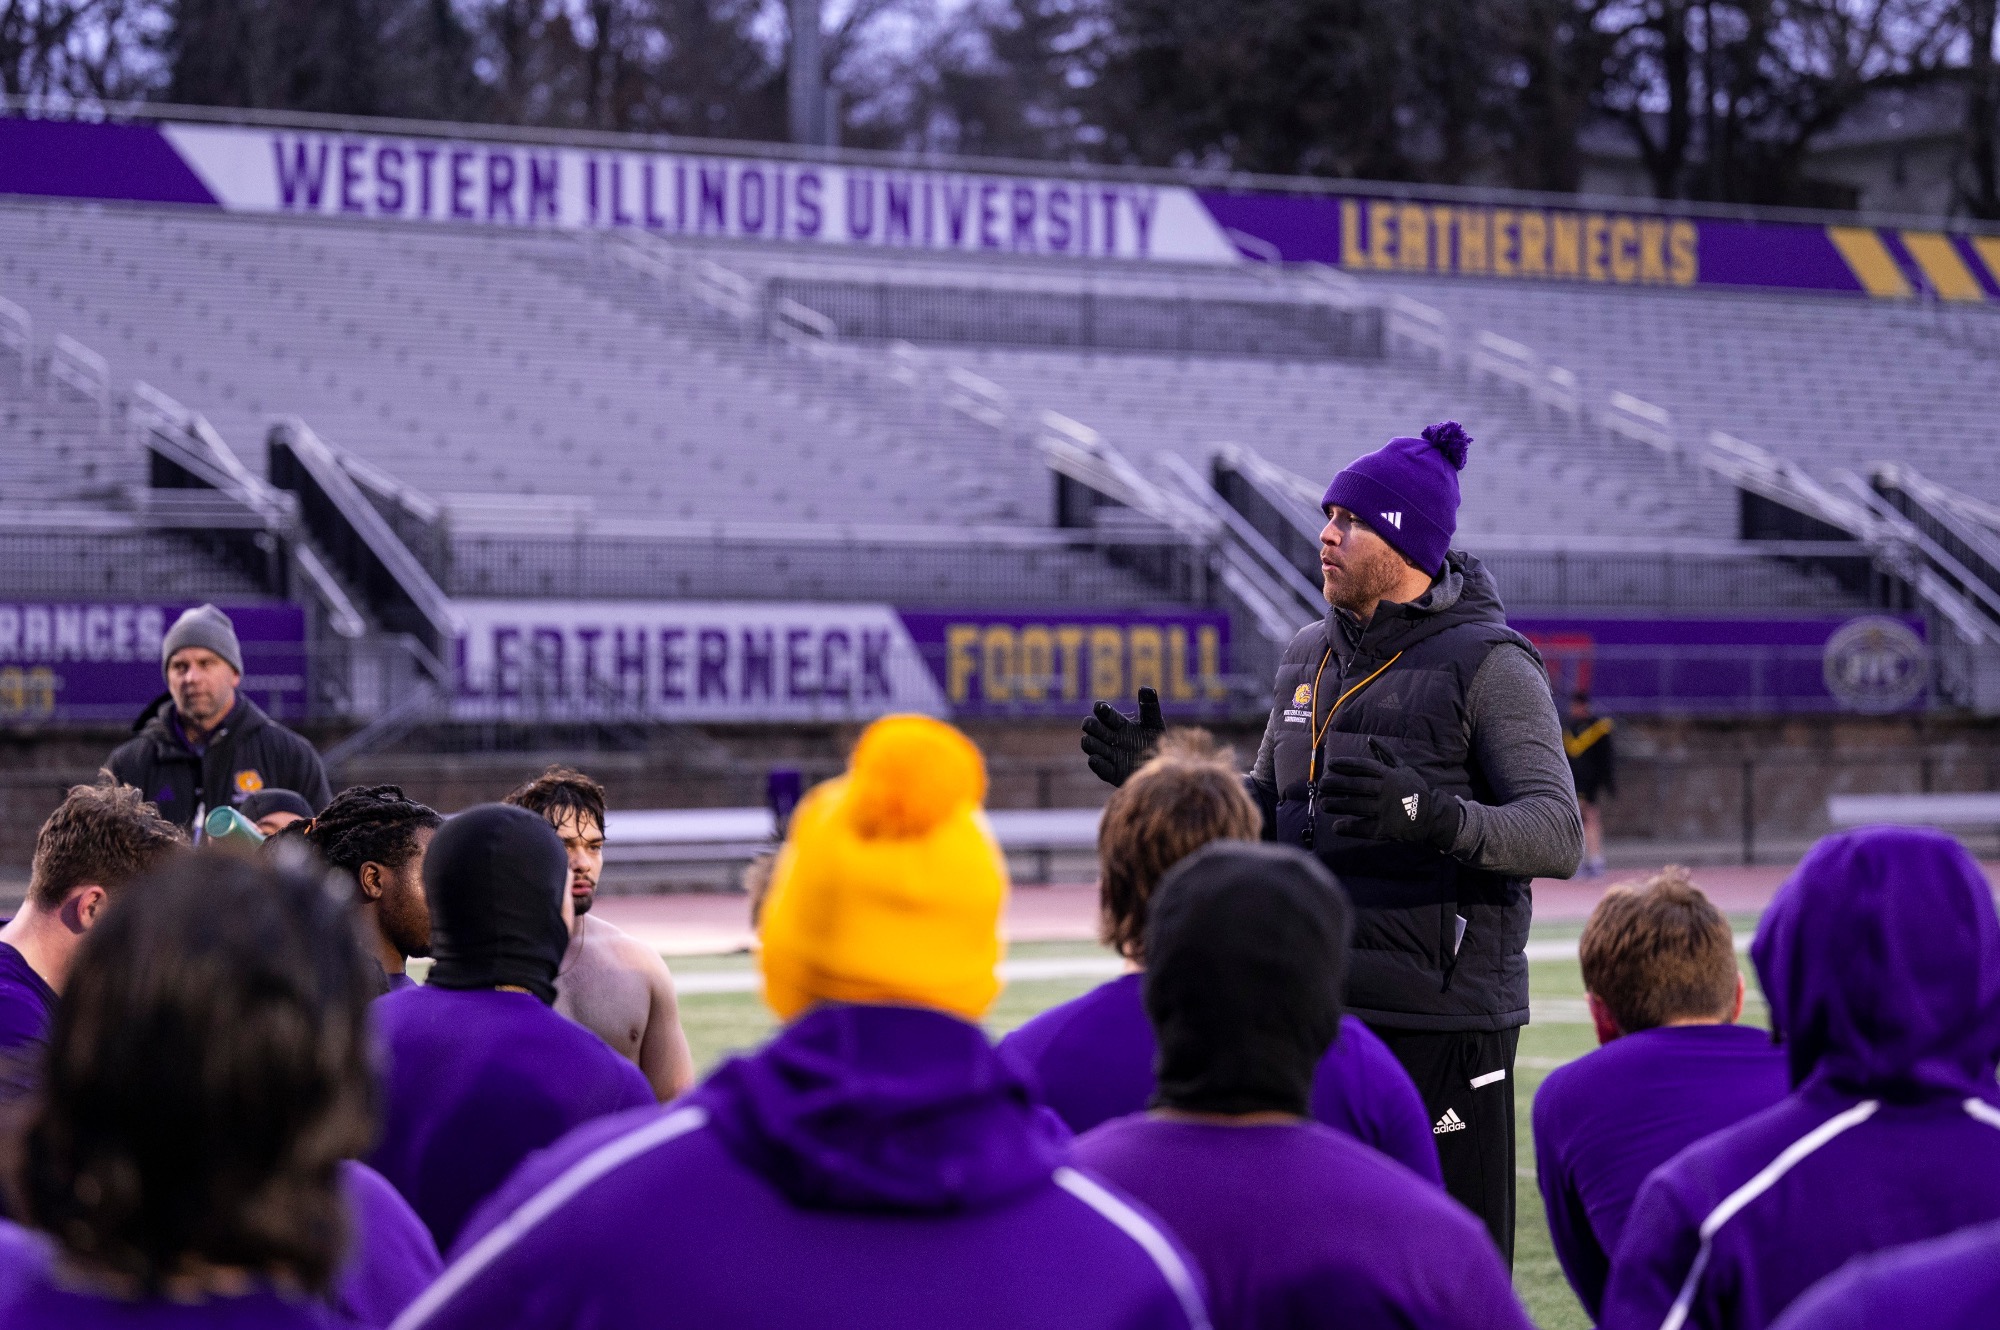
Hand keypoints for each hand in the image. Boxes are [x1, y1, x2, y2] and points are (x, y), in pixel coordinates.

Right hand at [1080, 687, 1164, 787]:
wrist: (1165, 769)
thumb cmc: (1158, 743)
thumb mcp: (1155, 724)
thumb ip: (1150, 707)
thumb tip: (1145, 688)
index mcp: (1120, 725)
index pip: (1105, 713)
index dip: (1101, 709)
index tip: (1101, 707)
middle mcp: (1111, 739)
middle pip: (1093, 728)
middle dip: (1090, 725)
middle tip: (1090, 724)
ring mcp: (1110, 756)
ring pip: (1091, 746)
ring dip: (1090, 743)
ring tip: (1090, 741)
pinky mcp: (1112, 773)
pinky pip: (1100, 768)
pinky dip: (1096, 763)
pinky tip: (1095, 759)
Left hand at [1316, 739, 1462, 849]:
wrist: (1432, 816)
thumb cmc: (1415, 789)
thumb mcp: (1404, 768)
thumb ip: (1386, 754)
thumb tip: (1370, 739)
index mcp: (1389, 775)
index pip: (1363, 766)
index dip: (1345, 764)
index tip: (1330, 765)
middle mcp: (1385, 790)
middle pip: (1355, 785)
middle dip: (1336, 784)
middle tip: (1322, 785)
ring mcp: (1384, 809)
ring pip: (1355, 805)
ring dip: (1337, 805)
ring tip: (1323, 804)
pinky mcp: (1385, 828)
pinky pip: (1362, 827)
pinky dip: (1348, 827)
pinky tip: (1336, 826)